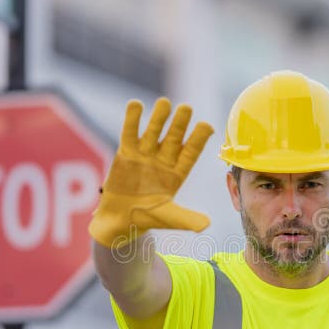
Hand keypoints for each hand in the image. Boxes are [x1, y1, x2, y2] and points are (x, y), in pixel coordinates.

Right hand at [88, 97, 213, 247]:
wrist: (120, 219)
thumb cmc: (147, 218)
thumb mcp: (168, 218)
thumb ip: (186, 219)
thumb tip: (206, 225)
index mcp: (178, 172)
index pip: (191, 152)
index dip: (199, 140)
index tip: (208, 126)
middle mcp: (164, 160)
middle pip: (174, 138)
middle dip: (180, 124)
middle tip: (186, 108)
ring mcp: (145, 154)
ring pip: (154, 131)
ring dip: (159, 118)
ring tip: (164, 103)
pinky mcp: (126, 152)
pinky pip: (130, 133)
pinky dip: (132, 119)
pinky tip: (135, 104)